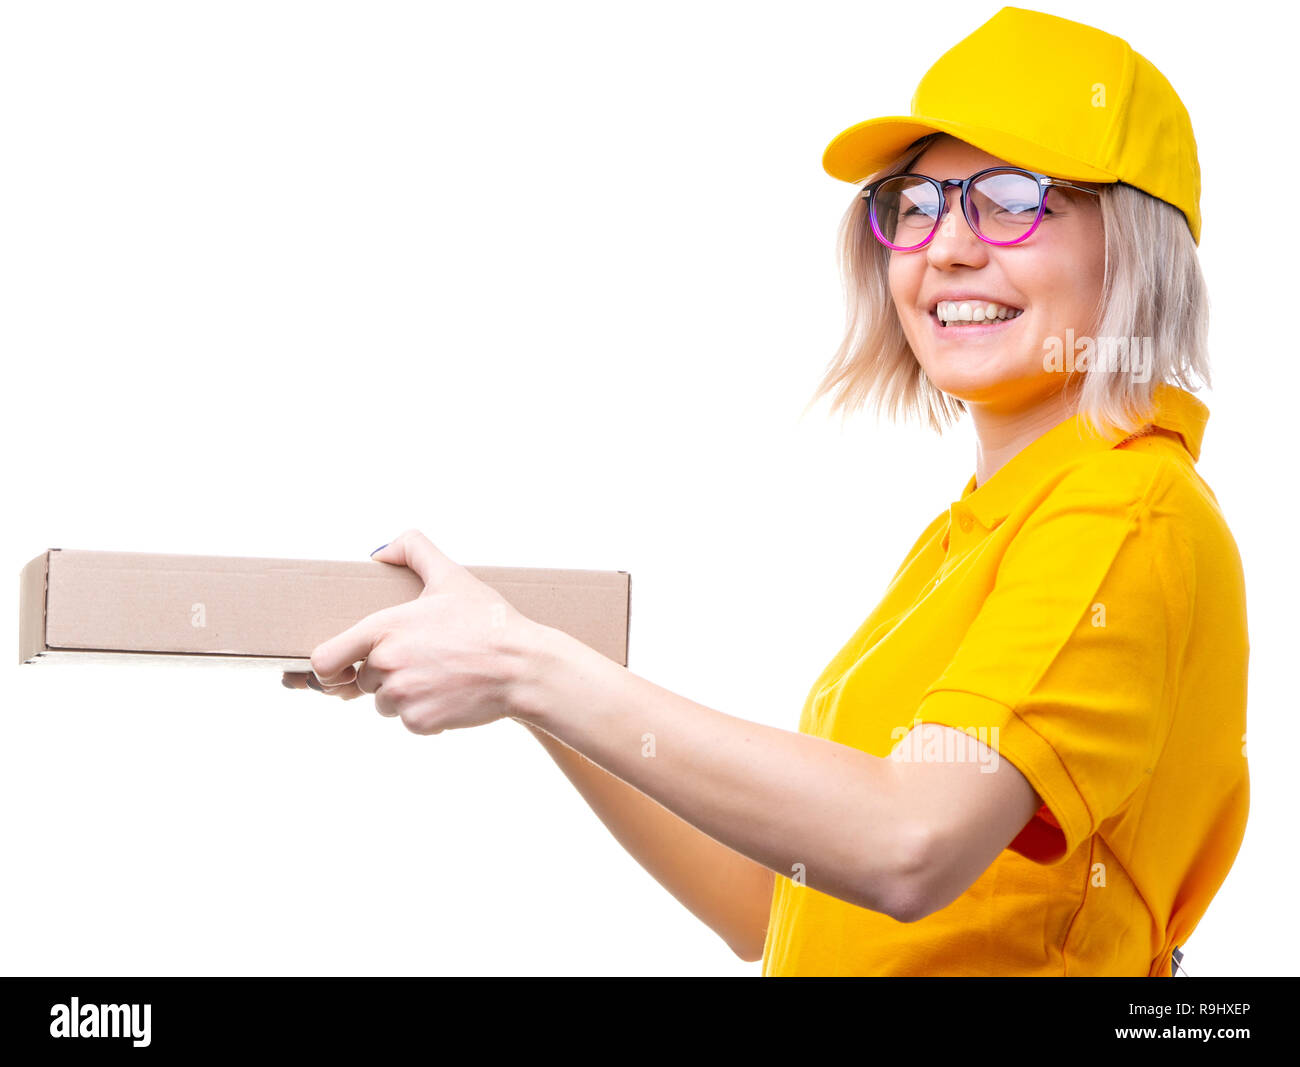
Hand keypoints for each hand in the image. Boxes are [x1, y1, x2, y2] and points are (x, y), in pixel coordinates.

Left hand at [281, 529, 537, 734]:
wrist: (522, 666)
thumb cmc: (488, 620)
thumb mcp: (452, 575)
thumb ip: (413, 549)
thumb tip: (379, 553)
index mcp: (384, 629)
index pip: (325, 660)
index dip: (328, 669)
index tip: (341, 670)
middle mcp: (386, 665)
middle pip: (363, 682)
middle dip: (386, 676)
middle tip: (425, 662)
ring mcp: (402, 697)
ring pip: (385, 704)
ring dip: (405, 696)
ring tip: (441, 676)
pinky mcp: (420, 722)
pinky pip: (410, 722)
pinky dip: (427, 713)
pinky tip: (451, 694)